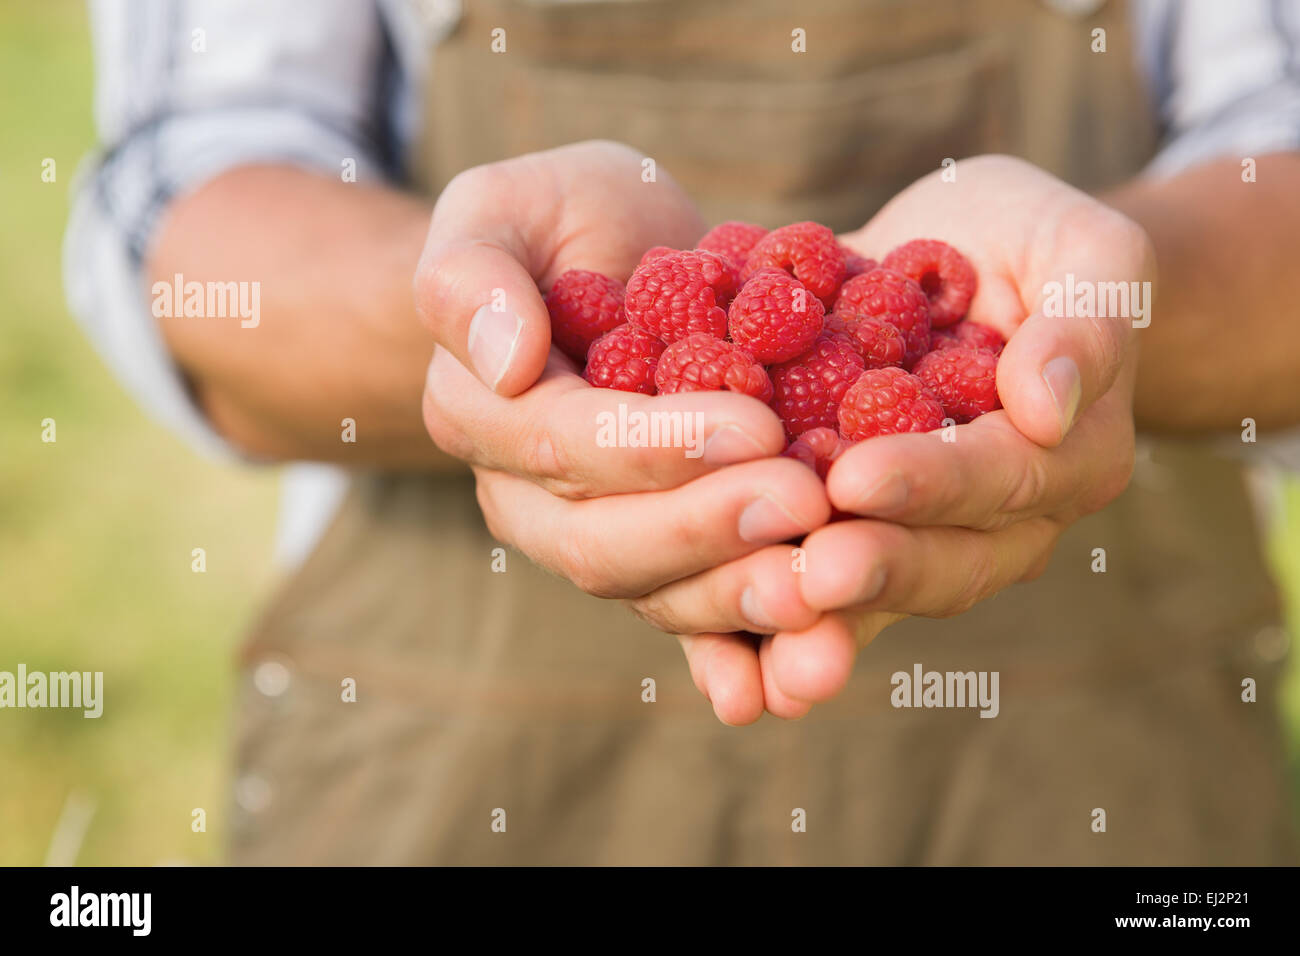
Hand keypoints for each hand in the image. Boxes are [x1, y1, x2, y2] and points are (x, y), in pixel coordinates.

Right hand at [414, 141, 834, 723]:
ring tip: (824, 586)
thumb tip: (505, 361)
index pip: (563, 445)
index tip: (757, 426)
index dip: (652, 445)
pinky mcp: (663, 560)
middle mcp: (529, 498)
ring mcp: (596, 539)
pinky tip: (796, 678)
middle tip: (806, 506)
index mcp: (486, 416)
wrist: (624, 268)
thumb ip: (471, 273)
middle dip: (706, 529)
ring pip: (656, 592)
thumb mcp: (504, 208)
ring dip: (738, 597)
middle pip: (606, 541)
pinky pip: (694, 619)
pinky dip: (740, 653)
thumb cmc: (563, 224)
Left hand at [738, 154, 1152, 715]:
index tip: (858, 479)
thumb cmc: (1021, 245)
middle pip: (943, 562)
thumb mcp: (1076, 250)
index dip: (933, 481)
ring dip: (822, 626)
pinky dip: (772, 639)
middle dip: (875, 569)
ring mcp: (918, 541)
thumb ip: (1085, 318)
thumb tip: (1046, 407)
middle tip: (811, 573)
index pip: (1002, 477)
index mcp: (1063, 457)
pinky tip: (731, 682)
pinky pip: (817, 599)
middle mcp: (997, 522)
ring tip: (769, 649)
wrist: (946, 264)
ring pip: (878, 599)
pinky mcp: (847, 539)